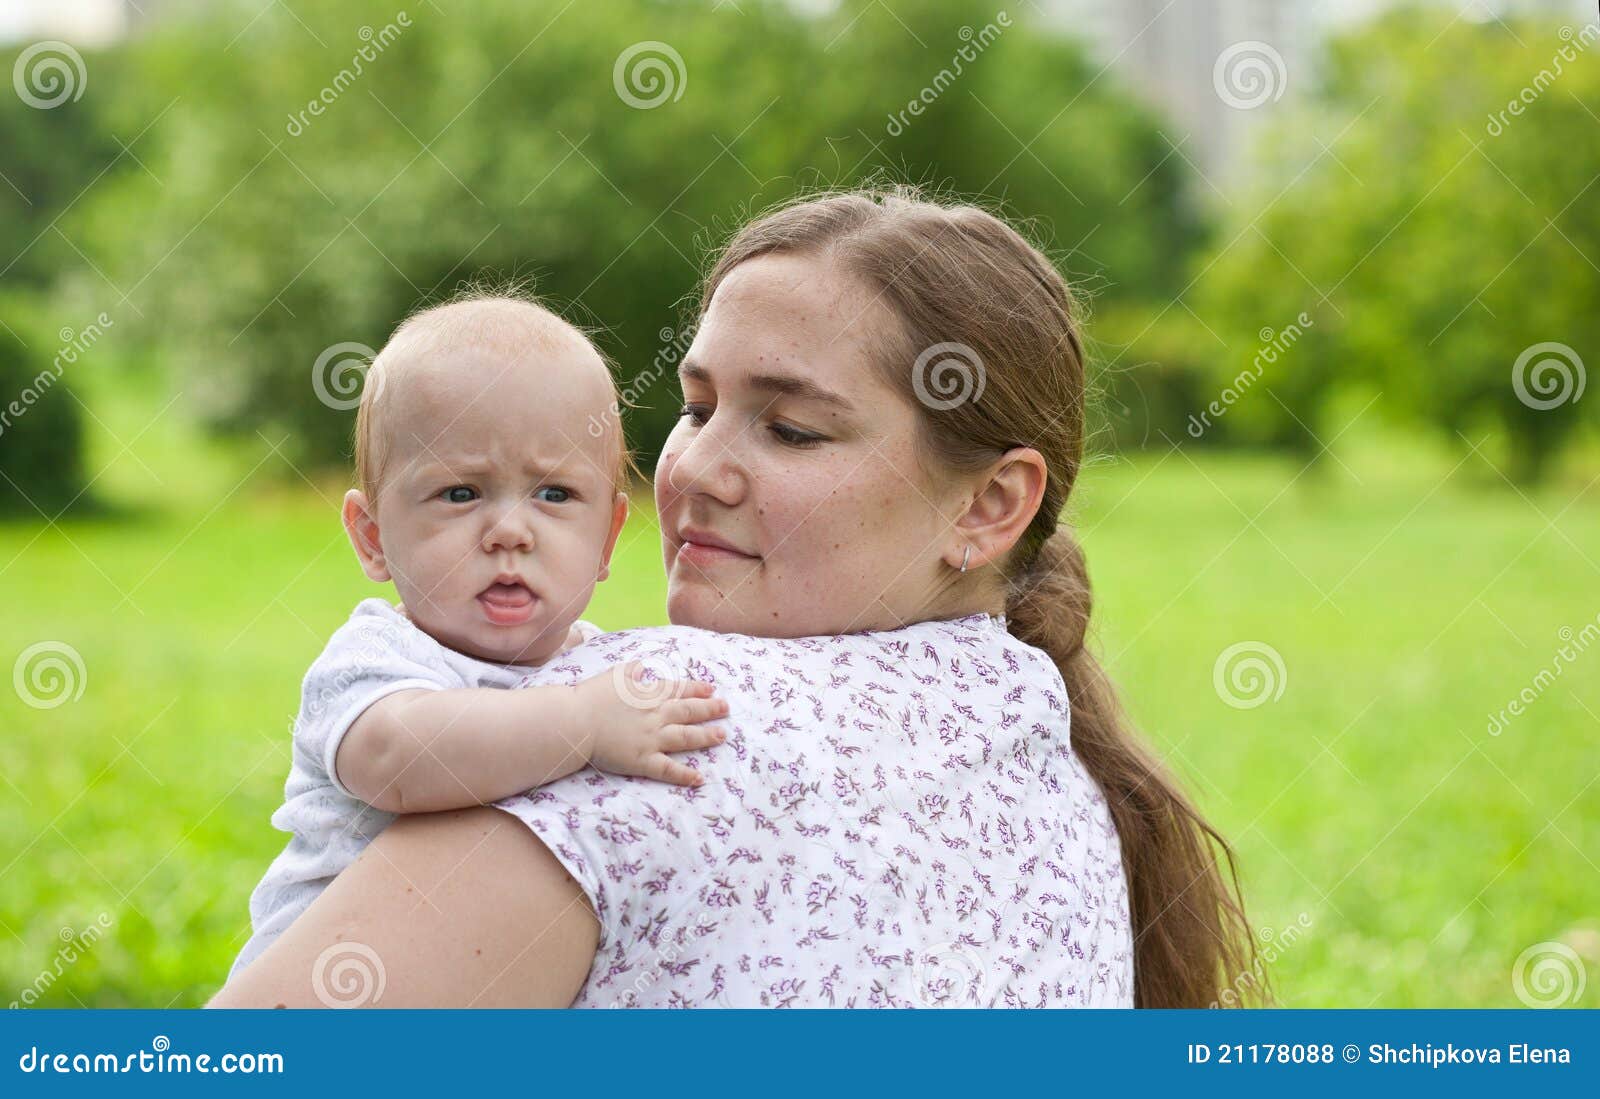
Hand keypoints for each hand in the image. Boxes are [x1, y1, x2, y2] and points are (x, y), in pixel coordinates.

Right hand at [572, 663, 728, 786]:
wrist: (576, 722)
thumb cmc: (591, 696)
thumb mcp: (614, 674)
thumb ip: (632, 671)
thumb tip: (643, 668)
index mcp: (650, 694)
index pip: (679, 689)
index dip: (697, 689)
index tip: (711, 689)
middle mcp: (656, 716)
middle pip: (689, 712)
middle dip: (710, 709)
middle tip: (726, 709)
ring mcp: (652, 739)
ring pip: (686, 738)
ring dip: (706, 737)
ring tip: (722, 736)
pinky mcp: (643, 761)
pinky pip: (668, 770)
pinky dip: (685, 775)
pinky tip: (699, 778)